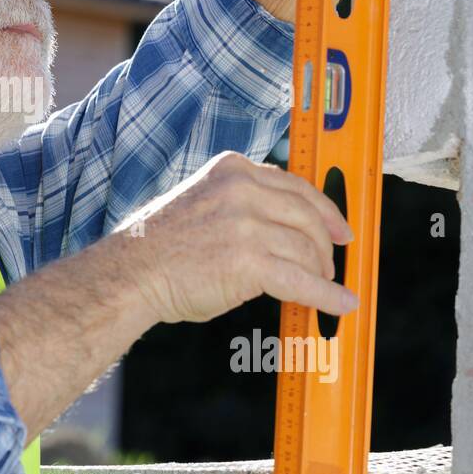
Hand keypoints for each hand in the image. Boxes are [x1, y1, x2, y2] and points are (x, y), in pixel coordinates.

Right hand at [110, 150, 357, 324]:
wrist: (131, 273)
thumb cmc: (160, 246)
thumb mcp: (202, 200)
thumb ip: (240, 202)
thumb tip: (281, 224)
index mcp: (232, 169)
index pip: (294, 185)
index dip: (324, 210)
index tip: (338, 228)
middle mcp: (242, 190)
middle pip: (307, 215)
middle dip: (326, 243)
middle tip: (333, 263)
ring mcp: (247, 225)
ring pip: (306, 249)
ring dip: (321, 272)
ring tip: (323, 286)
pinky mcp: (250, 262)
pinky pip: (301, 280)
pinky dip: (327, 295)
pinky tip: (340, 304)